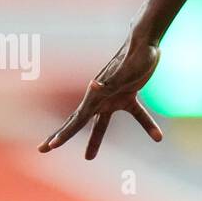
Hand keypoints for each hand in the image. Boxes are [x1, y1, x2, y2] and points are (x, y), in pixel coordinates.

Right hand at [38, 33, 162, 159]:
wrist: (145, 43)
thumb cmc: (134, 57)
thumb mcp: (122, 71)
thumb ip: (108, 82)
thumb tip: (92, 86)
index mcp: (97, 95)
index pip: (77, 119)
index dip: (65, 133)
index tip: (51, 145)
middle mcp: (101, 97)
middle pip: (78, 122)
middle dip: (63, 136)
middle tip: (44, 149)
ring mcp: (114, 97)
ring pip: (101, 123)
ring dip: (94, 140)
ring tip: (88, 158)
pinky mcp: (128, 94)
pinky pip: (137, 114)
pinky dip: (147, 125)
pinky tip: (157, 136)